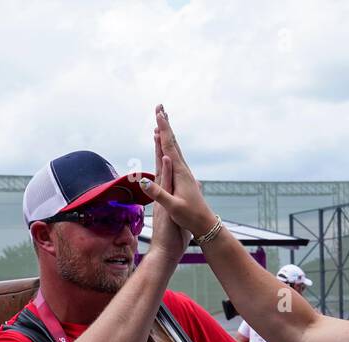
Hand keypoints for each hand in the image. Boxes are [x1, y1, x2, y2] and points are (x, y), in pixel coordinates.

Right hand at [139, 104, 216, 238]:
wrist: (205, 224)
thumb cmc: (189, 217)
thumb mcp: (172, 207)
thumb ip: (158, 193)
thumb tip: (143, 181)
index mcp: (180, 173)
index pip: (169, 147)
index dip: (163, 130)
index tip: (158, 114)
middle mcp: (183, 170)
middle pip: (173, 143)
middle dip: (165, 125)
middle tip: (160, 108)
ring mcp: (185, 174)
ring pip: (175, 149)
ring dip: (167, 135)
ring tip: (161, 124)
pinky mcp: (184, 179)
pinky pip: (175, 158)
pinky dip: (170, 149)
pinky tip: (168, 149)